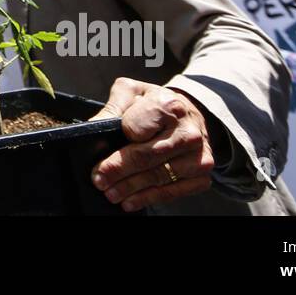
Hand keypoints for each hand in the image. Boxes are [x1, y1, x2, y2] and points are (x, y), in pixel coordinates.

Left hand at [90, 78, 215, 212]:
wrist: (191, 114)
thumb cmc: (157, 104)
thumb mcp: (132, 93)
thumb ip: (113, 107)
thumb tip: (94, 128)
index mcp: (168, 105)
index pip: (136, 129)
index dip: (117, 143)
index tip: (100, 159)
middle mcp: (188, 131)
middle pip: (146, 156)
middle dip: (118, 171)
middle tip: (99, 180)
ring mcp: (198, 155)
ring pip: (158, 177)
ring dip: (131, 189)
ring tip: (111, 193)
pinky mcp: (201, 175)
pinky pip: (172, 191)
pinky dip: (149, 198)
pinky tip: (131, 201)